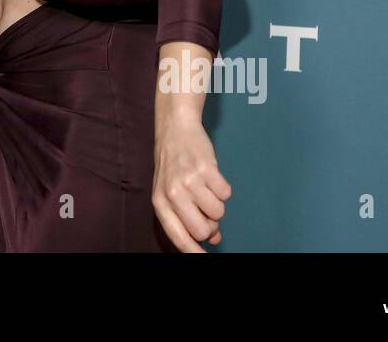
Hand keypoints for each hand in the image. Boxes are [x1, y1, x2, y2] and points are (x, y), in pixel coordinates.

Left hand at [150, 111, 230, 252]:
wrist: (175, 129)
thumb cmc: (173, 165)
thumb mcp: (171, 192)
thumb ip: (187, 217)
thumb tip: (212, 239)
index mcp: (160, 203)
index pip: (178, 238)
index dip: (193, 252)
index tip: (205, 258)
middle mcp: (173, 194)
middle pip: (203, 230)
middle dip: (210, 225)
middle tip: (205, 209)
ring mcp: (189, 181)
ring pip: (218, 213)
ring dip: (217, 204)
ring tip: (205, 187)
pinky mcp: (206, 169)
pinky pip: (226, 194)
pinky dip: (223, 188)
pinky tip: (211, 176)